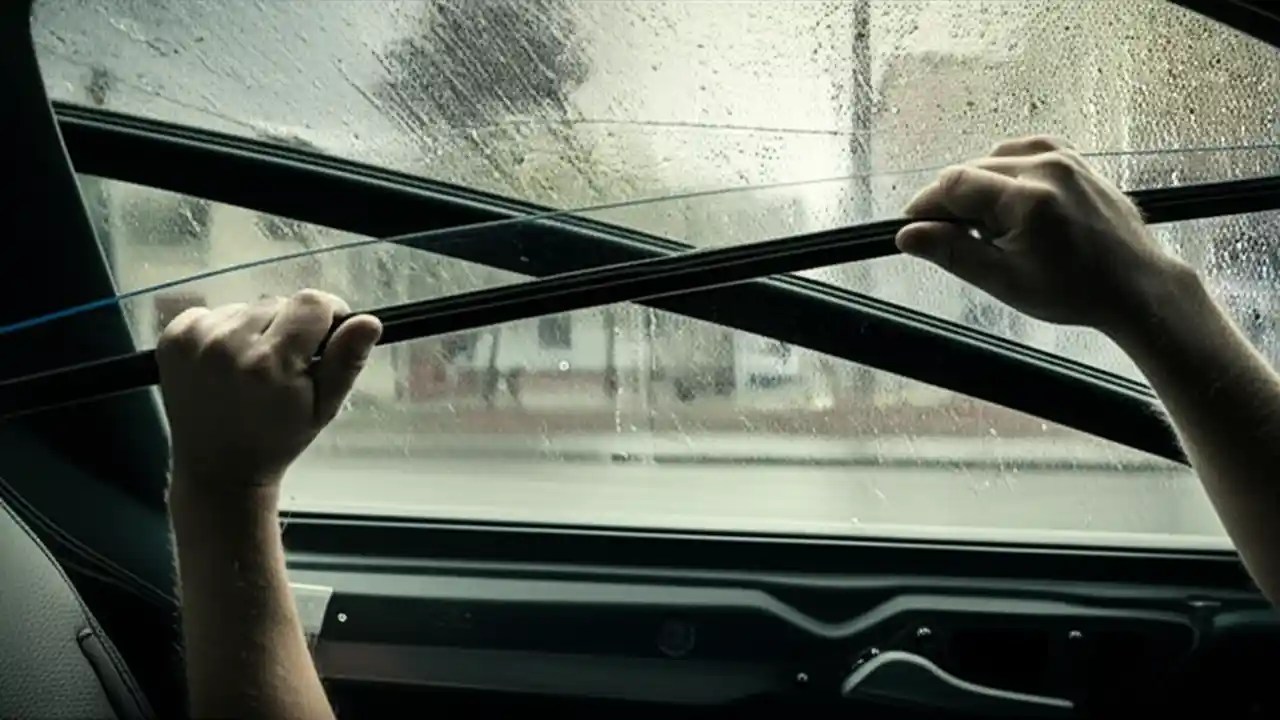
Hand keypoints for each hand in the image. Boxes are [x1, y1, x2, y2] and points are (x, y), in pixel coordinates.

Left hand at [157, 289, 381, 495]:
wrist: (217, 468)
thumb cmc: (277, 439)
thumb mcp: (324, 407)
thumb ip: (346, 361)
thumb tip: (369, 321)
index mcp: (271, 362)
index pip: (312, 302)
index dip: (327, 313)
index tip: (326, 334)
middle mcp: (230, 345)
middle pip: (279, 303)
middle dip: (290, 328)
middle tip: (285, 366)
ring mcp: (197, 340)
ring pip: (247, 308)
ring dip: (256, 330)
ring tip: (252, 369)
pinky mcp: (174, 338)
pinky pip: (214, 312)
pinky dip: (224, 330)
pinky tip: (226, 363)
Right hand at [896, 136, 1190, 333]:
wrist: (1134, 286)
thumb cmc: (1073, 291)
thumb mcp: (1003, 280)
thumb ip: (951, 252)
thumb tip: (906, 235)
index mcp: (1028, 198)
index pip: (954, 185)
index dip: (926, 205)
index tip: (912, 227)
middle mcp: (1047, 166)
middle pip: (971, 170)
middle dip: (952, 202)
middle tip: (953, 239)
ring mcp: (1065, 158)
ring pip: (994, 159)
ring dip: (979, 188)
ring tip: (988, 227)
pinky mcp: (1075, 158)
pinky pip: (1024, 153)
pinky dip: (1006, 174)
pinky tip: (1008, 203)